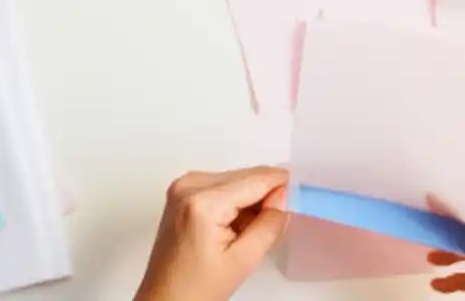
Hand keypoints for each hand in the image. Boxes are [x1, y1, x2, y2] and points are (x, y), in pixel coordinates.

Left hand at [134, 166, 289, 300]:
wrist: (164, 300)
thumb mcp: (244, 260)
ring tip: (243, 234)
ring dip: (249, 200)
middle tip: (270, 226)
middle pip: (246, 176)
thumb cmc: (195, 289)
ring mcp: (183, 186)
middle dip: (264, 196)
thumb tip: (285, 197)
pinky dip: (234, 202)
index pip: (256, 179)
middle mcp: (189, 185)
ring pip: (236, 180)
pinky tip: (231, 227)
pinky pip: (221, 186)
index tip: (300, 197)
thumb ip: (270, 223)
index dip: (282, 187)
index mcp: (202, 201)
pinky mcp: (182, 192)